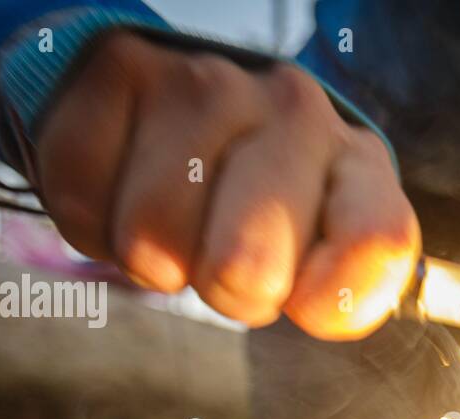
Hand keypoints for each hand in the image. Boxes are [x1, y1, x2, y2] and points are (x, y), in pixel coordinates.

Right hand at [35, 31, 419, 336]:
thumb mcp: (315, 246)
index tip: (299, 299)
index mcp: (356, 160)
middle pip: (246, 268)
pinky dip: (93, 225)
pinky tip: (121, 187)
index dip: (328, 303)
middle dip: (224, 291)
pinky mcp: (120, 69)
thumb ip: (340, 291)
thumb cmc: (252, 199)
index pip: (375, 244)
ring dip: (151, 259)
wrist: (163, 103)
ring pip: (153, 241)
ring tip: (173, 220)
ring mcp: (206, 82)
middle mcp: (294, 108)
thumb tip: (327, 308)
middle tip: (221, 260)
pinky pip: (84, 206)